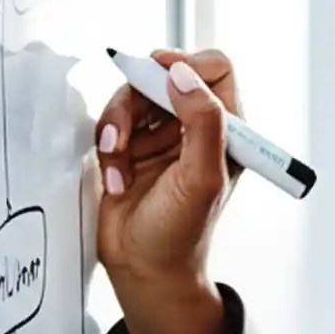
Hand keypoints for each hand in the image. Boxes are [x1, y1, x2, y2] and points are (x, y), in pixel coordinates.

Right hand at [95, 48, 242, 333]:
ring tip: (119, 160)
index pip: (214, 68)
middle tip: (125, 131)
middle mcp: (195, 124)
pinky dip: (108, 145)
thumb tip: (184, 75)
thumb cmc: (181, 232)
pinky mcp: (131, 145)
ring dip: (119, 126)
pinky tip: (116, 177)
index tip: (161, 76)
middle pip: (164, 75)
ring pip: (133, 95)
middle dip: (138, 98)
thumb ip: (203, 121)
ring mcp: (162, 134)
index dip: (187, 65)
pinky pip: (112, 122)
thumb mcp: (202, 177)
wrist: (144, 268)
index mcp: (226, 127)